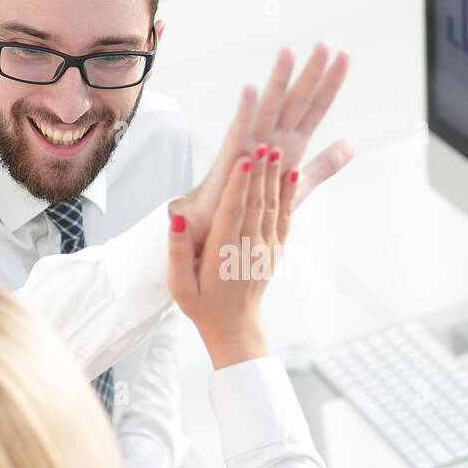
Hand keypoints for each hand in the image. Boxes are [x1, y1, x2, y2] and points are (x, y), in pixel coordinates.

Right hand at [167, 148, 293, 368]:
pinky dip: (288, 194)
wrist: (234, 325)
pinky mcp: (275, 249)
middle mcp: (248, 249)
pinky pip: (283, 217)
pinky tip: (291, 173)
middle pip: (255, 204)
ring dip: (274, 176)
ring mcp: (266, 249)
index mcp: (222, 255)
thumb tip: (177, 218)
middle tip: (264, 142)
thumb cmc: (200, 303)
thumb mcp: (178, 285)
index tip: (245, 160)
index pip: (232, 214)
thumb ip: (176, 252)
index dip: (239, 186)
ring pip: (271, 206)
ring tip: (276, 149)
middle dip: (260, 172)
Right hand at [170, 43, 351, 247]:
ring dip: (279, 81)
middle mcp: (271, 138)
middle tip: (324, 43)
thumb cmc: (253, 203)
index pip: (315, 108)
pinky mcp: (230, 161)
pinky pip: (238, 134)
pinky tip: (250, 90)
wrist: (217, 227)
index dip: (330, 84)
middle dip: (310, 74)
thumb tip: (351, 145)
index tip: (345, 55)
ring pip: (268, 109)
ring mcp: (250, 146)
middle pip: (295, 101)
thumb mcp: (299, 183)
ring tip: (288, 51)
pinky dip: (244, 113)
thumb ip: (324, 164)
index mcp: (290, 143)